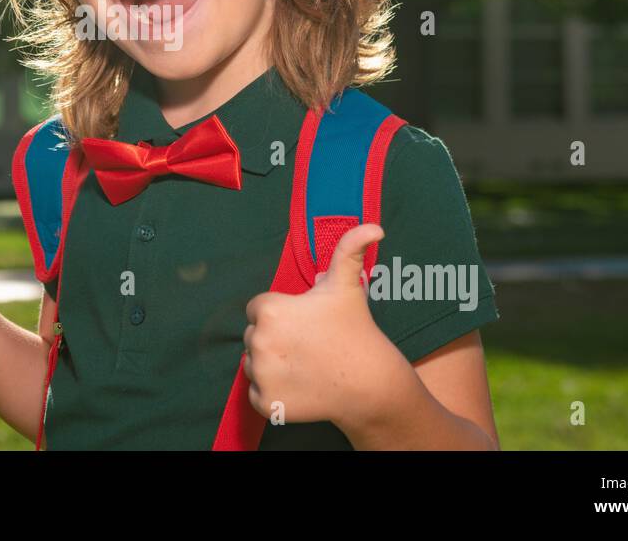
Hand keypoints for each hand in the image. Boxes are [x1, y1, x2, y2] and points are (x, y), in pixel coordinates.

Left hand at [242, 223, 407, 431]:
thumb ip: (350, 249)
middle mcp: (258, 341)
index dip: (282, 314)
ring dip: (271, 363)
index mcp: (269, 309)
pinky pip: (257, 392)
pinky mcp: (264, 402)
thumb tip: (374, 227)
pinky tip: (299, 384)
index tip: (304, 322)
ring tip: (304, 363)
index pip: (259, 309)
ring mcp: (261, 374)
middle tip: (308, 343)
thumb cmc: (355, 330)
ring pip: (253, 363)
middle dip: (276, 337)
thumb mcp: (348, 285)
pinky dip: (272, 391)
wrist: (369, 384)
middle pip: (255, 335)